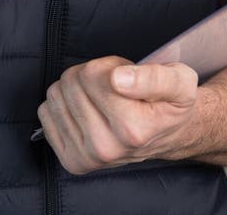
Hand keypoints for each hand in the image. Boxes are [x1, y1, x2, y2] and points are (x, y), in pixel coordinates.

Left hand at [37, 56, 198, 173]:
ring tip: (102, 98)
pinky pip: (46, 113)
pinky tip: (87, 111)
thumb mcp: (180, 81)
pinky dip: (63, 105)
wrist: (165, 136)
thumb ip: (155, 76)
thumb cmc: (169, 104)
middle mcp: (107, 148)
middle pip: (72, 81)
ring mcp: (86, 157)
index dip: (110, 65)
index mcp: (133, 128)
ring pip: (56, 94)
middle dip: (91, 74)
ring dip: (76, 88)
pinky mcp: (71, 161)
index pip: (93, 74)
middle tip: (114, 86)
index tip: (127, 76)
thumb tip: (118, 79)